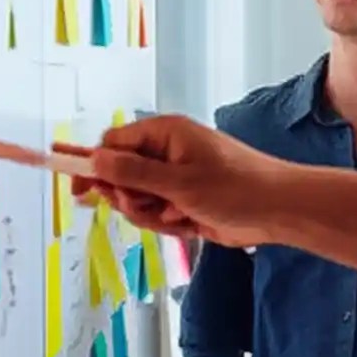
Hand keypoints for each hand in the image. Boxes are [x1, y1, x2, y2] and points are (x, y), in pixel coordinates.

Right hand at [68, 114, 284, 246]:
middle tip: (150, 205)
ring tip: (179, 215)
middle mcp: (165, 152)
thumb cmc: (234, 188)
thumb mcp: (179, 182)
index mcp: (164, 133)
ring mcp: (173, 178)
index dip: (93, 166)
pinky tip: (189, 223)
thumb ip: (133, 173)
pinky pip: (156, 214)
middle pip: (119, 176)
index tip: (80, 192)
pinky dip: (167, 223)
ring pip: (136, 200)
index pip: (112, 144)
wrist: (276, 211)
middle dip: (130, 197)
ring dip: (151, 214)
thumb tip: (93, 161)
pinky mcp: (182, 201)